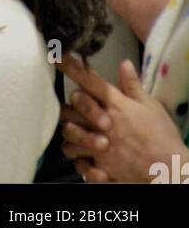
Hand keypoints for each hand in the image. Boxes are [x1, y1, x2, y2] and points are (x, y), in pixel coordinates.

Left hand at [58, 53, 187, 182]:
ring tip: (77, 130)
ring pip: (68, 133)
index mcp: (116, 105)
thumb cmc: (161, 136)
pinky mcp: (100, 168)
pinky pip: (77, 162)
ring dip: (71, 130)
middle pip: (73, 105)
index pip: (89, 80)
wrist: (169, 169)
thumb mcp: (151, 106)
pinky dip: (79, 160)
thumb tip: (124, 64)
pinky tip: (85, 157)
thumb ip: (133, 86)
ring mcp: (99, 146)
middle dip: (72, 101)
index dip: (72, 67)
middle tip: (76, 103)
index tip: (58, 57)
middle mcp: (103, 123)